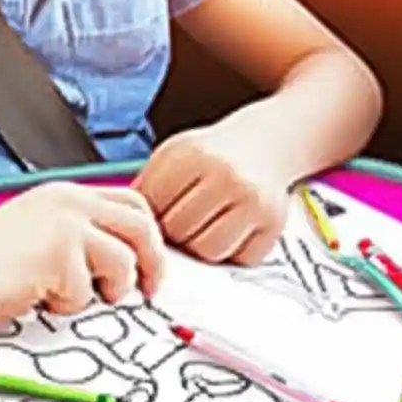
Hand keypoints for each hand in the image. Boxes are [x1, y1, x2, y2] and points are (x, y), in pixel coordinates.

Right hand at [0, 181, 166, 322]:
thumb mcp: (41, 224)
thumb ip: (80, 229)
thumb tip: (125, 256)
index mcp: (69, 194)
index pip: (134, 202)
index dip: (150, 236)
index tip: (149, 262)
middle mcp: (71, 204)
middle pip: (141, 228)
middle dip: (152, 263)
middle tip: (145, 289)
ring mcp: (66, 228)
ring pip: (122, 264)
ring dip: (103, 290)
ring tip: (69, 293)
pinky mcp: (57, 256)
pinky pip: (86, 293)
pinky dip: (66, 305)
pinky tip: (39, 295)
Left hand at [132, 125, 287, 265]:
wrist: (264, 142)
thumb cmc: (211, 155)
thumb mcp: (174, 154)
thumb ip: (149, 185)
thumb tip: (127, 226)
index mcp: (193, 154)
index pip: (153, 205)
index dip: (150, 214)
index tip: (159, 211)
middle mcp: (227, 176)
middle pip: (179, 231)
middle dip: (174, 232)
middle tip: (183, 220)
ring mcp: (253, 201)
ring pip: (208, 251)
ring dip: (200, 245)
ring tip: (204, 226)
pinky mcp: (273, 225)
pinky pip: (238, 259)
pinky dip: (230, 251)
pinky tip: (230, 229)